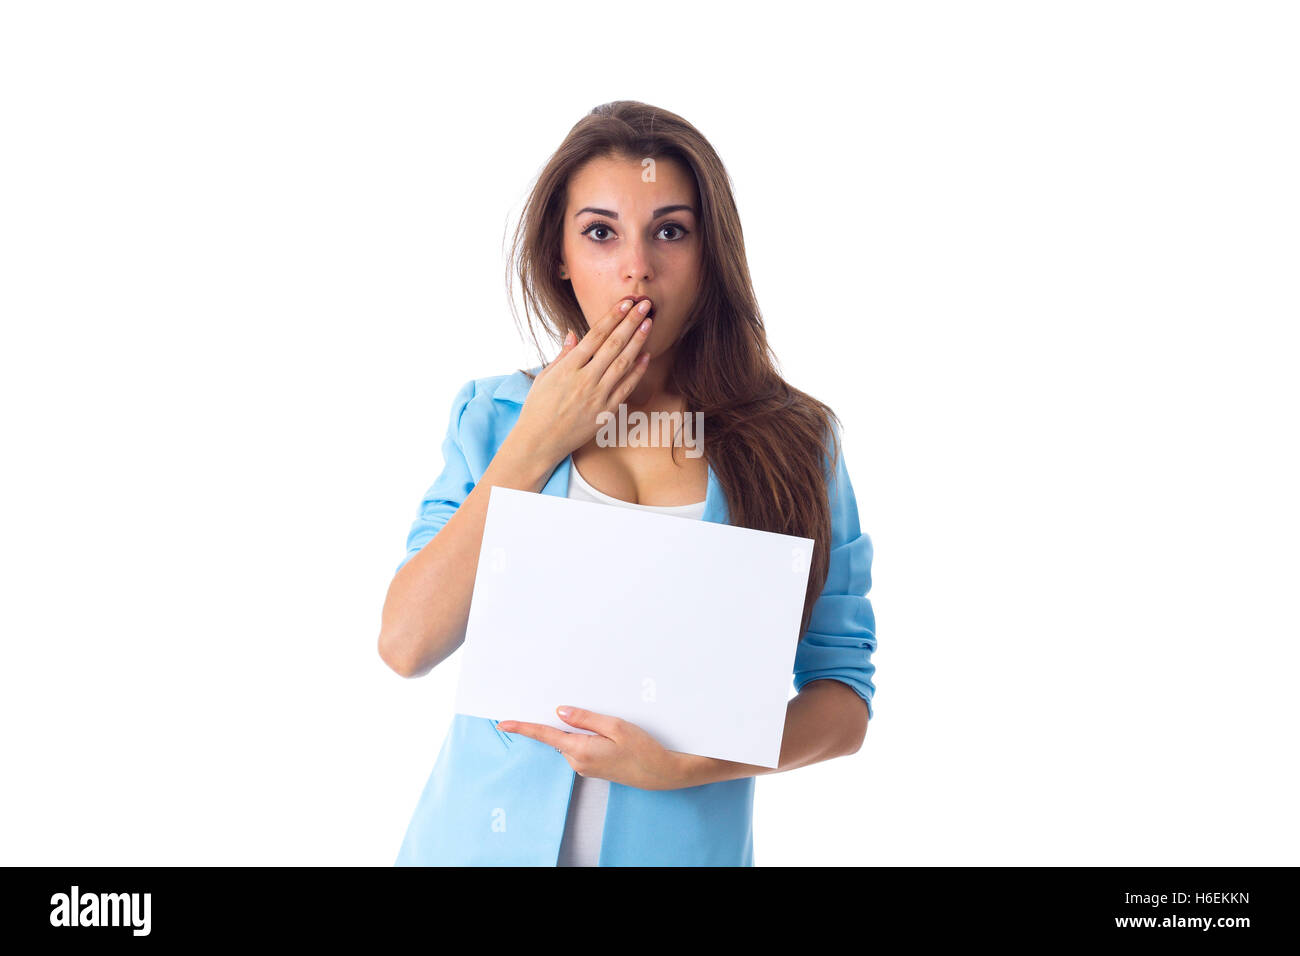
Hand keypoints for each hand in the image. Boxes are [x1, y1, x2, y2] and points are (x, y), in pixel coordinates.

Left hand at [496, 705, 688, 790]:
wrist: (662, 774)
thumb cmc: (644, 749)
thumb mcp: (616, 727)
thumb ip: (585, 719)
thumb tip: (560, 712)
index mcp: (581, 750)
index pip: (545, 735)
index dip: (523, 728)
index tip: (504, 723)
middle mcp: (578, 762)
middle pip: (557, 736)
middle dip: (558, 721)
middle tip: (568, 707)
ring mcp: (585, 767)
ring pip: (570, 741)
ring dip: (575, 729)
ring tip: (600, 722)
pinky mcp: (593, 768)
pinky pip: (579, 747)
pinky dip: (583, 737)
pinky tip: (602, 733)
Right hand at [507, 295, 654, 468]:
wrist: (539, 442)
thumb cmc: (538, 408)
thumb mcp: (546, 377)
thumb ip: (563, 355)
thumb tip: (575, 334)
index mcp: (569, 367)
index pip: (595, 335)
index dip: (612, 317)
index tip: (625, 303)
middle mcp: (585, 379)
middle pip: (613, 345)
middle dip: (630, 322)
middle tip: (644, 305)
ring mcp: (597, 396)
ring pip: (623, 364)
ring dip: (638, 342)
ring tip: (648, 323)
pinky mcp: (606, 412)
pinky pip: (626, 388)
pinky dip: (637, 371)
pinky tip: (646, 355)